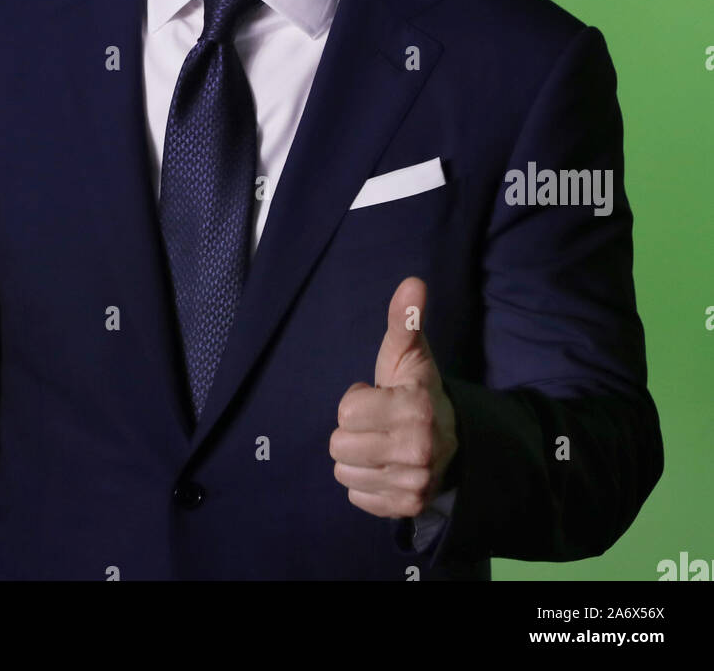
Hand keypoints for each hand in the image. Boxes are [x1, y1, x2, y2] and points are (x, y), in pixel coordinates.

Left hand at [329, 276, 458, 518]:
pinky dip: (365, 484)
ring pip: (344, 474)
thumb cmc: (415, 389)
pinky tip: (385, 467)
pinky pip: (356, 498)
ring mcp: (414, 483)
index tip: (379, 396)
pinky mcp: (407, 507)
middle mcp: (418, 450)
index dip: (356, 400)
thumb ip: (404, 319)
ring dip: (356, 458)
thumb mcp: (407, 353)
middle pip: (339, 445)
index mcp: (415, 407)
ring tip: (381, 443)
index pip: (346, 410)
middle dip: (352, 431)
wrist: (449, 440)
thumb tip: (412, 282)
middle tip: (378, 422)